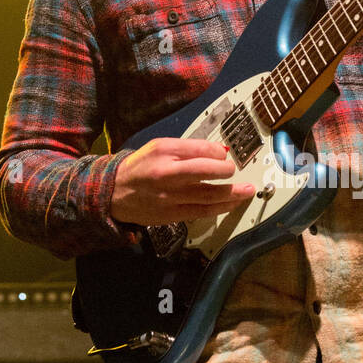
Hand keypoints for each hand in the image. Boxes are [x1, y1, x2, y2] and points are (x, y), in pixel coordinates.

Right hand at [110, 137, 254, 225]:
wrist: (114, 193)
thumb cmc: (140, 167)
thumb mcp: (159, 148)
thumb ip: (188, 148)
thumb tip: (219, 152)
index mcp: (164, 152)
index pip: (199, 149)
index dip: (218, 153)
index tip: (225, 155)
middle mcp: (167, 174)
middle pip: (205, 172)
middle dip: (226, 171)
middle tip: (235, 171)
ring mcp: (170, 197)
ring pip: (208, 196)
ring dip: (232, 193)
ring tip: (248, 190)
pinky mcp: (172, 215)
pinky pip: (202, 212)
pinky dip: (220, 208)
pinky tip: (233, 204)